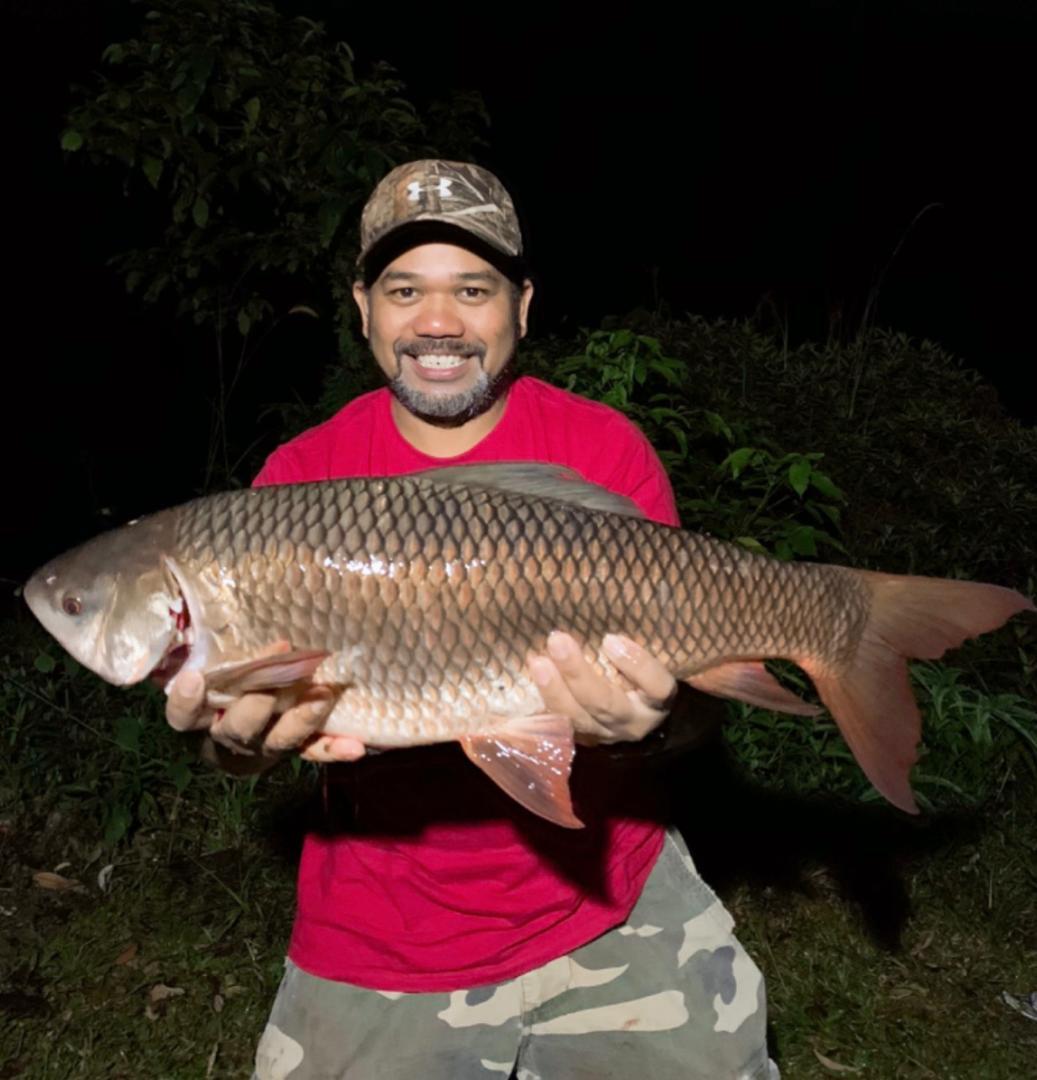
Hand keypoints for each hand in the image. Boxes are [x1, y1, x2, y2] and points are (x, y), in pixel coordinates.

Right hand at [164, 642, 364, 772]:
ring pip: (279, 740)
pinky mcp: (295, 746)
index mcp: (203, 712)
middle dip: (257, 702)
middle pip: (237, 728)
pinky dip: (333, 748)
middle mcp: (231, 732)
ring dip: (302, 719)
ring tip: (322, 696)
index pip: (184, 716)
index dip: (186, 702)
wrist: (253, 699)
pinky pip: (313, 750)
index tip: (193, 679)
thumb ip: (195, 637)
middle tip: (275, 675)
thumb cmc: (226, 665)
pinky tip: (355, 747)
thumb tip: (179, 594)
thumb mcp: (207, 651)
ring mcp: (264, 743)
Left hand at [527, 631, 676, 744]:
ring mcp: (603, 733)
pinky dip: (543, 698)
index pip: (657, 687)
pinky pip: (557, 723)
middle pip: (607, 704)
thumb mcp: (650, 655)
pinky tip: (531, 673)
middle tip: (557, 641)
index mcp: (657, 699)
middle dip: (578, 674)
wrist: (631, 709)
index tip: (610, 639)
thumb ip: (635, 643)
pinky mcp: (579, 737)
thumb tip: (605, 627)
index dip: (637, 666)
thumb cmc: (639, 670)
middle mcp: (632, 721)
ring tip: (538, 662)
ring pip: (578, 718)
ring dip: (554, 689)